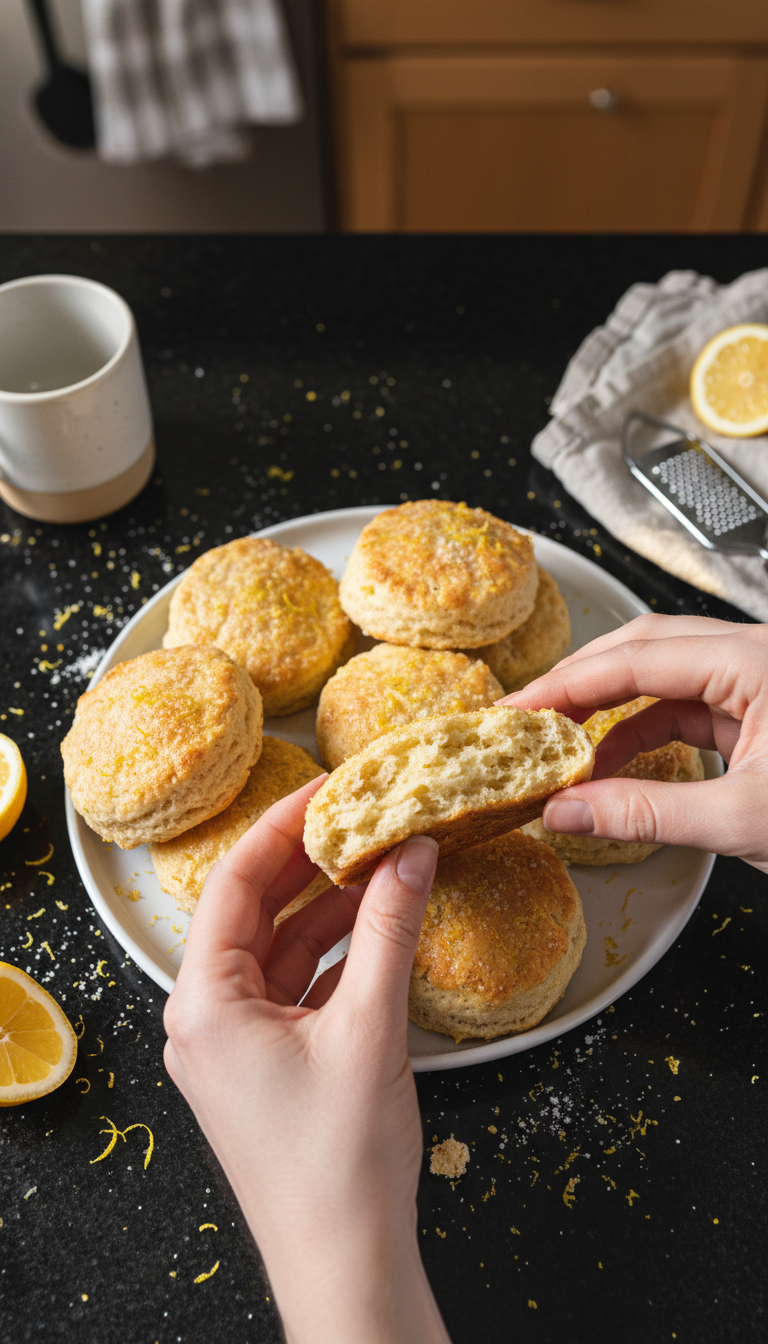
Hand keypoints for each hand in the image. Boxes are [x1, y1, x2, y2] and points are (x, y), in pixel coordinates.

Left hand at [163, 778, 450, 1343]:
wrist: (345, 1267)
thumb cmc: (341, 1161)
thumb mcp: (371, 1027)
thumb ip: (389, 929)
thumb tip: (413, 850)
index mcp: (204, 1001)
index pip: (237, 882)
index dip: (285, 824)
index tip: (331, 784)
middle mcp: (205, 1016)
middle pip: (256, 911)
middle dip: (312, 862)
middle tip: (365, 813)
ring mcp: (235, 1044)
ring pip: (281, 949)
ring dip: (331, 909)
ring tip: (385, 861)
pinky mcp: (266, 1066)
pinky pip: (296, 989)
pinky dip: (335, 956)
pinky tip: (380, 925)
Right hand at [501, 614, 767, 873]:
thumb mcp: (739, 820)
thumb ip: (646, 813)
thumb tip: (564, 812)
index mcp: (755, 661)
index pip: (638, 659)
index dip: (567, 685)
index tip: (515, 710)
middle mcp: (754, 653)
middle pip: (645, 647)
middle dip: (582, 682)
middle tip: (528, 717)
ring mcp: (755, 679)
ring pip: (664, 673)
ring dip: (608, 708)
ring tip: (560, 743)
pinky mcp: (756, 708)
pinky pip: (686, 705)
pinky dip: (641, 730)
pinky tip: (607, 761)